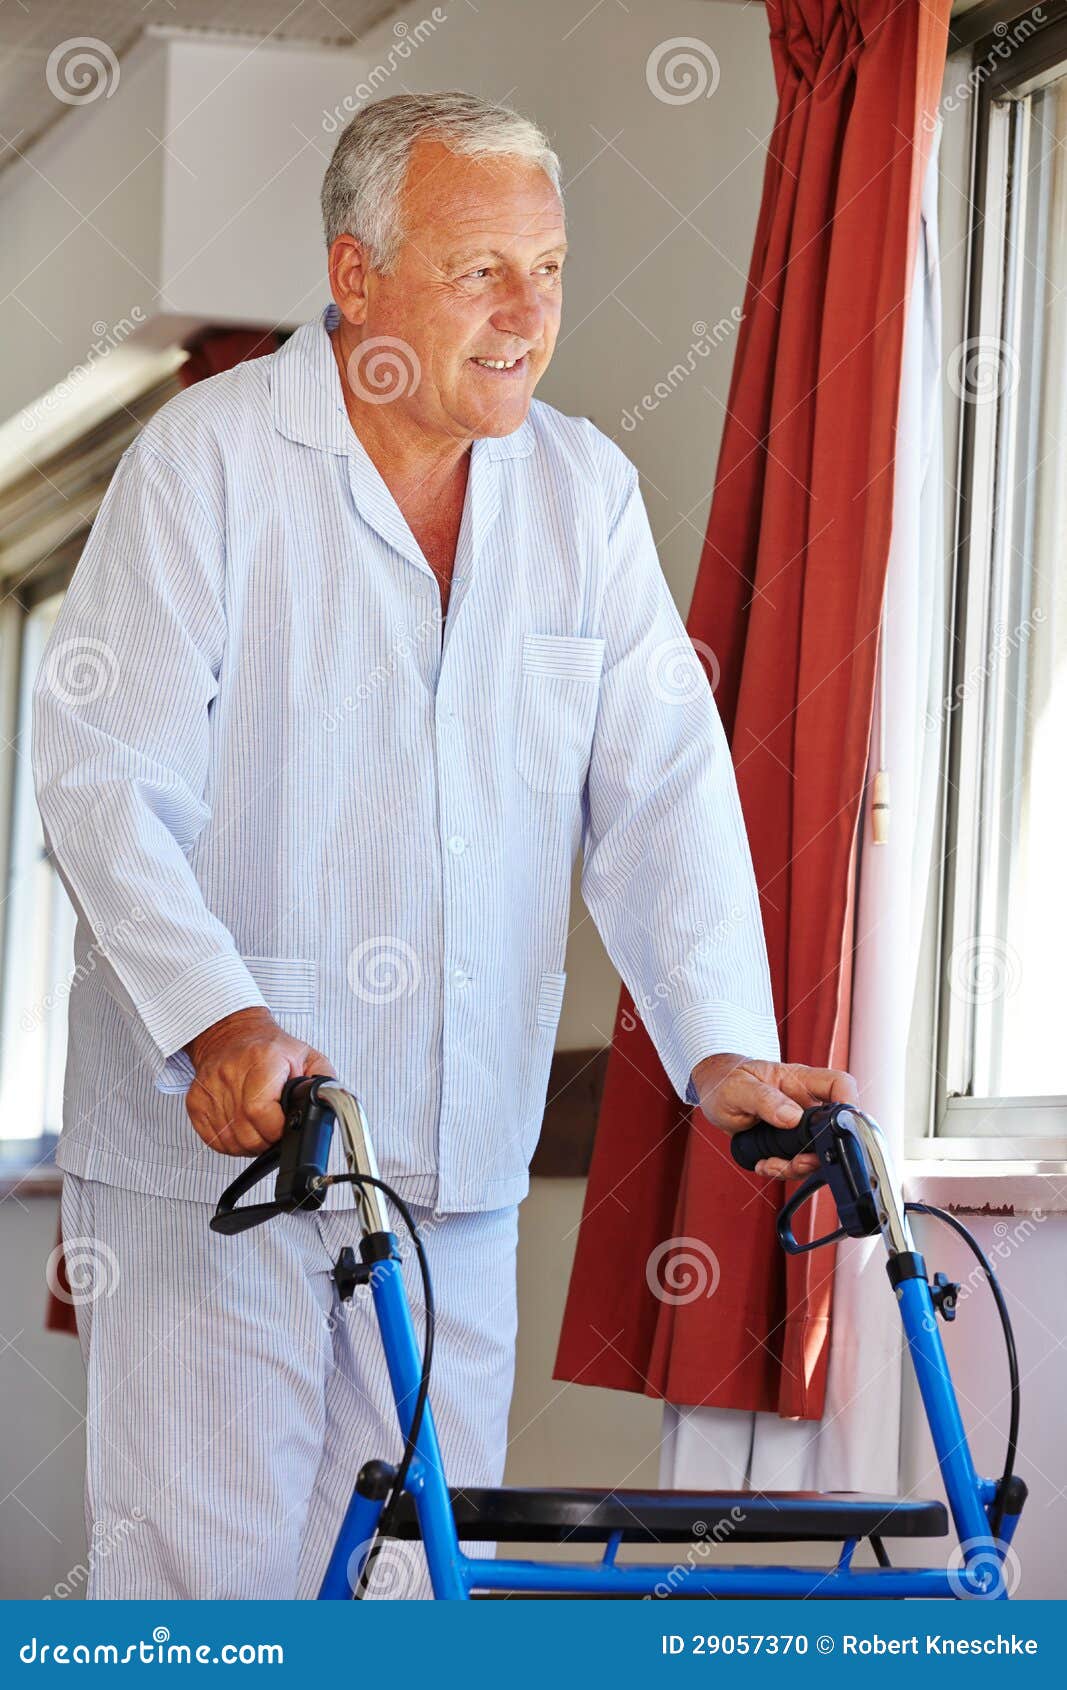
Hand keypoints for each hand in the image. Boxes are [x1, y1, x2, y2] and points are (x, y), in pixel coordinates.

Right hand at [182, 1006, 336, 1157]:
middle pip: (246, 1133)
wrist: (232, 1034)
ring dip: (249, 1143)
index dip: (276, 1130)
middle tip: (273, 1127)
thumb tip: (330, 1105)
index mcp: (261, 1061)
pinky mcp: (195, 1101)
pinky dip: (230, 1141)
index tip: (283, 1126)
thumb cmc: (270, 1048)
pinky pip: (214, 1139)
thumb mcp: (308, 1057)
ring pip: (230, 1141)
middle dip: (265, 1141)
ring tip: (259, 1124)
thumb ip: (324, 1082)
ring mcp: (209, 1088)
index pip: (261, 1112)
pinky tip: (241, 1125)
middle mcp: (230, 1073)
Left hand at [690, 1052, 858, 1179]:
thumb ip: (764, 1100)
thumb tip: (792, 1118)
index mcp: (799, 1080)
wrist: (714, 1094)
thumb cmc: (726, 1081)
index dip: (849, 1103)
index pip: (839, 1085)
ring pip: (816, 1153)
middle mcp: (805, 1103)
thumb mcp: (738, 1088)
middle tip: (795, 1162)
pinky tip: (763, 1164)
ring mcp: (798, 1126)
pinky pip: (797, 1163)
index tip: (840, 1128)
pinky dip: (782, 1171)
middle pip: (833, 1128)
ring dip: (797, 1167)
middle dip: (818, 1152)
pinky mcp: (788, 1144)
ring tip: (770, 1164)